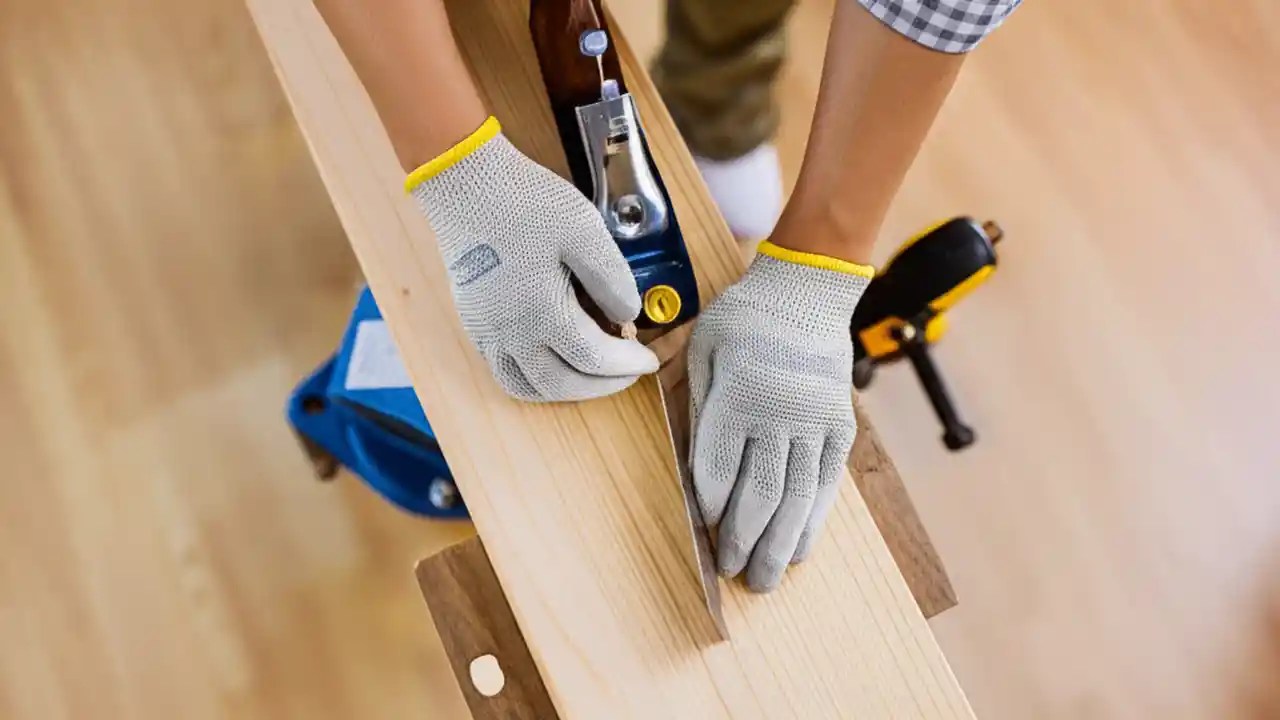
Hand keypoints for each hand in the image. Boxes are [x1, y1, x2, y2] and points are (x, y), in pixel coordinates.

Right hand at [407, 118, 657, 400]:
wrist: (464, 183)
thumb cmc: (524, 201)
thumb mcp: (585, 231)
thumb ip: (612, 278)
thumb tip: (628, 316)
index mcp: (540, 312)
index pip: (593, 360)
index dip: (626, 365)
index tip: (648, 360)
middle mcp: (509, 332)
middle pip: (562, 384)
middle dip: (602, 386)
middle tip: (628, 374)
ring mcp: (486, 331)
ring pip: (527, 387)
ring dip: (565, 390)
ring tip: (591, 376)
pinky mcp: (473, 322)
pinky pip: (504, 371)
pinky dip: (534, 380)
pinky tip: (552, 361)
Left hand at [687, 242, 872, 591]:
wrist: (806, 292)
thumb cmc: (742, 321)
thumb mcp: (702, 352)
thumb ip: (699, 412)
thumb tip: (698, 478)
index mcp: (737, 393)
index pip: (720, 468)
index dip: (711, 507)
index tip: (706, 530)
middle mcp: (779, 412)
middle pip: (760, 493)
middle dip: (743, 541)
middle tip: (732, 574)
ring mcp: (814, 422)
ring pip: (797, 498)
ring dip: (778, 545)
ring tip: (764, 580)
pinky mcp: (840, 427)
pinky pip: (826, 485)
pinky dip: (813, 521)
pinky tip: (799, 549)